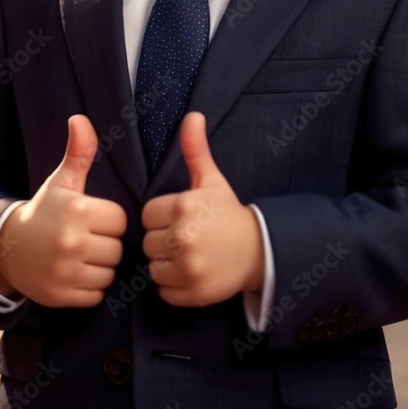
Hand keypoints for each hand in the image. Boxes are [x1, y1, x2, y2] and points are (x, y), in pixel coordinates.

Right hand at [0, 114, 127, 307]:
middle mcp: (73, 241)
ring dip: (100, 267)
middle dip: (107, 245)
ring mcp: (66, 271)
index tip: (93, 219)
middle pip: (117, 249)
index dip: (110, 220)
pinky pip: (96, 294)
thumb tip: (80, 119)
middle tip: (88, 239)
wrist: (8, 248)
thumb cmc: (44, 211)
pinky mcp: (62, 295)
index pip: (120, 220)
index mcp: (78, 210)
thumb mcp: (61, 181)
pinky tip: (75, 273)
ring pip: (109, 273)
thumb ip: (78, 153)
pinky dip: (90, 288)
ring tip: (82, 256)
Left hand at [141, 112, 263, 306]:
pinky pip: (164, 291)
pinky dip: (174, 286)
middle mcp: (184, 236)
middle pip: (148, 243)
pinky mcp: (193, 293)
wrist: (259, 250)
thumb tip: (192, 115)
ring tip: (188, 255)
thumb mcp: (211, 180)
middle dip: (163, 241)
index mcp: (184, 206)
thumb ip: (195, 150)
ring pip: (153, 268)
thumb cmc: (228, 213)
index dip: (161, 217)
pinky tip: (192, 273)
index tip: (181, 218)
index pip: (147, 215)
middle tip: (187, 237)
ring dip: (166, 264)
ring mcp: (189, 267)